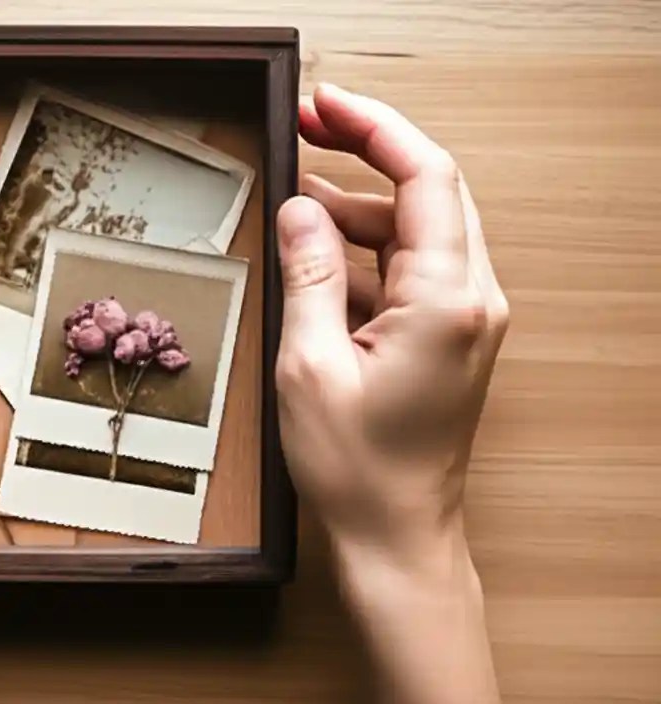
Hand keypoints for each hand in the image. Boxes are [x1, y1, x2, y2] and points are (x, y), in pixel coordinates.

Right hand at [275, 84, 508, 573]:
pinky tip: (316, 246)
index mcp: (447, 301)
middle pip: (428, 193)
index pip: (425, 178)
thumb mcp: (308, 364)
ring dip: (358, 205)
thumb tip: (300, 208)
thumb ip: (308, 273)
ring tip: (294, 191)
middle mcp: (471, 300)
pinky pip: (409, 268)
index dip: (375, 128)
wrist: (396, 535)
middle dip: (367, 153)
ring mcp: (464, 318)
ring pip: (415, 229)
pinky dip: (364, 249)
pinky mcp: (447, 335)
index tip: (326, 104)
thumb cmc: (360, 469)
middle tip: (308, 127)